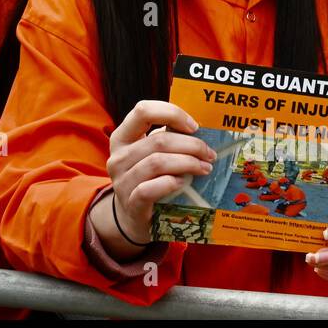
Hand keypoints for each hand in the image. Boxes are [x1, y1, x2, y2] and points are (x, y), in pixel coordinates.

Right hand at [96, 101, 214, 254]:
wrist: (133, 217)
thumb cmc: (148, 179)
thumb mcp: (150, 154)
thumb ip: (167, 139)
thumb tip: (198, 130)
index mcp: (122, 137)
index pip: (143, 111)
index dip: (172, 113)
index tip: (194, 126)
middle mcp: (118, 157)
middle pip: (158, 140)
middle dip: (191, 145)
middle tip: (209, 154)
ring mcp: (122, 181)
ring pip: (157, 163)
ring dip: (187, 163)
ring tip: (204, 168)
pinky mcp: (131, 203)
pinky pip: (150, 189)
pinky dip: (171, 183)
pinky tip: (183, 183)